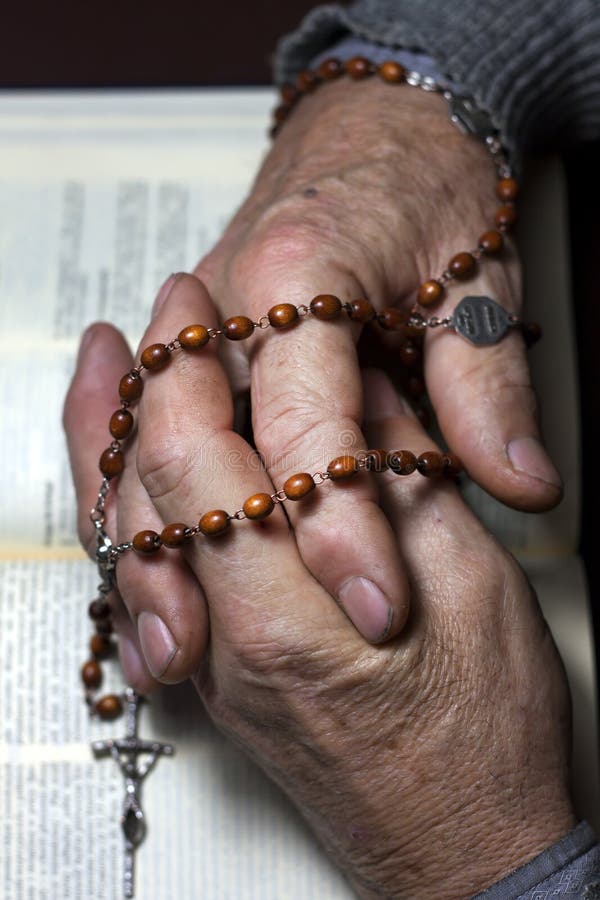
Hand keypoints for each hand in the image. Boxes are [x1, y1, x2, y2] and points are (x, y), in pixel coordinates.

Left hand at [64, 278, 574, 897]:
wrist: (466, 845)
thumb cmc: (483, 737)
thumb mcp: (474, 587)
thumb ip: (408, 487)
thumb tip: (365, 402)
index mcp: (287, 610)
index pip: (199, 460)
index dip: (189, 368)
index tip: (194, 306)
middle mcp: (228, 640)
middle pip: (149, 488)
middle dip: (147, 386)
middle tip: (158, 317)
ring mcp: (215, 665)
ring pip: (131, 532)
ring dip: (114, 441)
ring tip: (109, 371)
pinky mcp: (221, 678)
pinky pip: (152, 578)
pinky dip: (137, 504)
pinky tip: (141, 470)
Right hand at [191, 75, 560, 636]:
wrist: (373, 123)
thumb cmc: (420, 183)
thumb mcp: (474, 277)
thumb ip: (490, 389)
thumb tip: (520, 481)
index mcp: (298, 272)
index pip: (308, 422)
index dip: (341, 521)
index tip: (376, 603)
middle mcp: (229, 303)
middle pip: (206, 448)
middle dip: (225, 557)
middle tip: (257, 656)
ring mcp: (200, 327)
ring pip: (155, 451)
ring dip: (164, 547)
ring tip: (182, 646)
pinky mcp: (196, 351)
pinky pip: (152, 440)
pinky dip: (153, 509)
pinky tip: (167, 577)